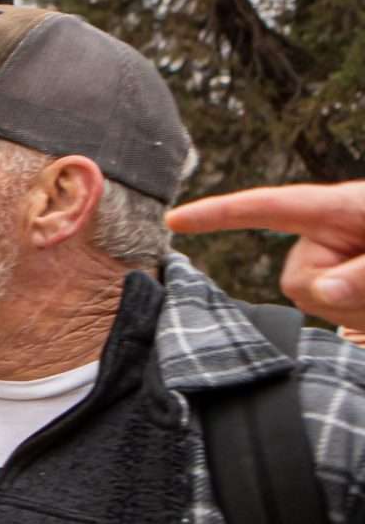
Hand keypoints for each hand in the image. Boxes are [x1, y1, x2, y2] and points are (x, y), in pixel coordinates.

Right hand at [169, 182, 364, 328]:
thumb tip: (316, 292)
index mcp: (340, 207)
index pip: (268, 207)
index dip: (220, 214)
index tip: (177, 221)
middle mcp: (331, 232)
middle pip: (298, 279)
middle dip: (343, 296)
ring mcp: (338, 259)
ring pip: (317, 303)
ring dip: (361, 309)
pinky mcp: (347, 283)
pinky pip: (335, 311)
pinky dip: (362, 315)